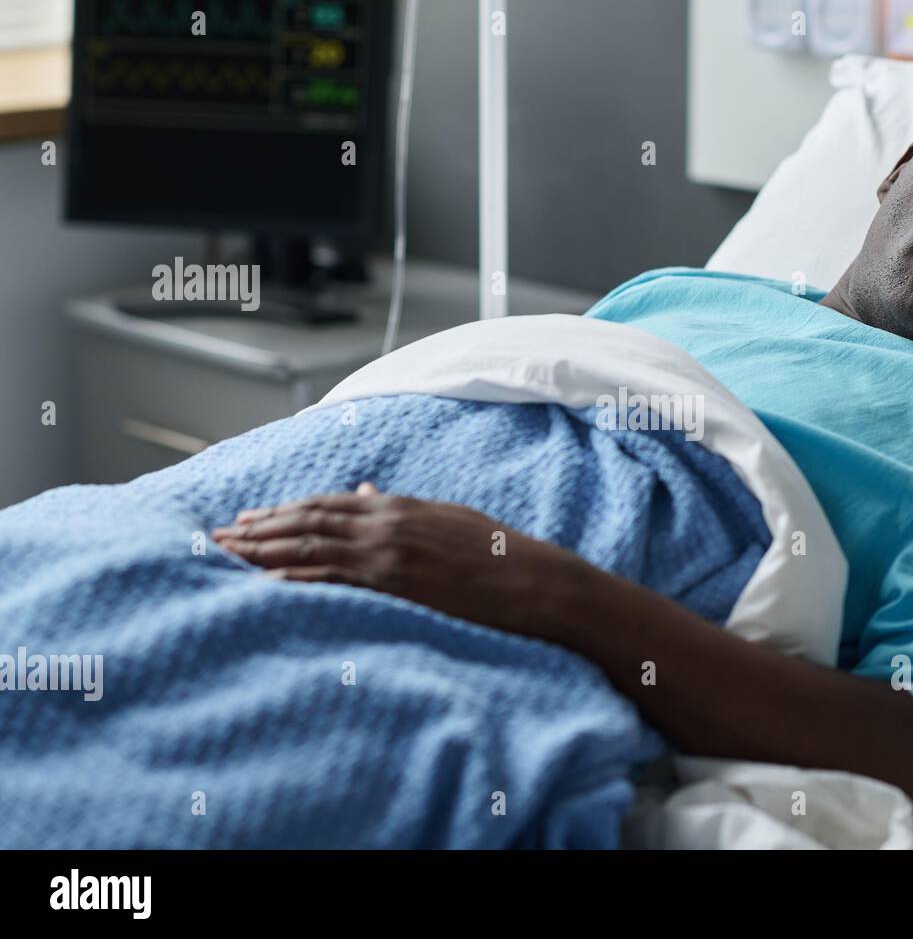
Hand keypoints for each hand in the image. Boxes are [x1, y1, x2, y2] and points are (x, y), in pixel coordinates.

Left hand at [213, 483, 576, 629]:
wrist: (533, 580)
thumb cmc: (497, 553)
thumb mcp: (447, 518)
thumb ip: (400, 507)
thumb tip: (364, 491)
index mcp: (398, 506)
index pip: (326, 504)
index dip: (283, 510)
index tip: (249, 518)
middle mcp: (386, 523)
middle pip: (307, 521)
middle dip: (259, 528)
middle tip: (216, 536)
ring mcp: (388, 553)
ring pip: (310, 546)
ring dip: (263, 550)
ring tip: (227, 556)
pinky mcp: (395, 584)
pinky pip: (333, 579)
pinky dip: (295, 579)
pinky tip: (265, 583)